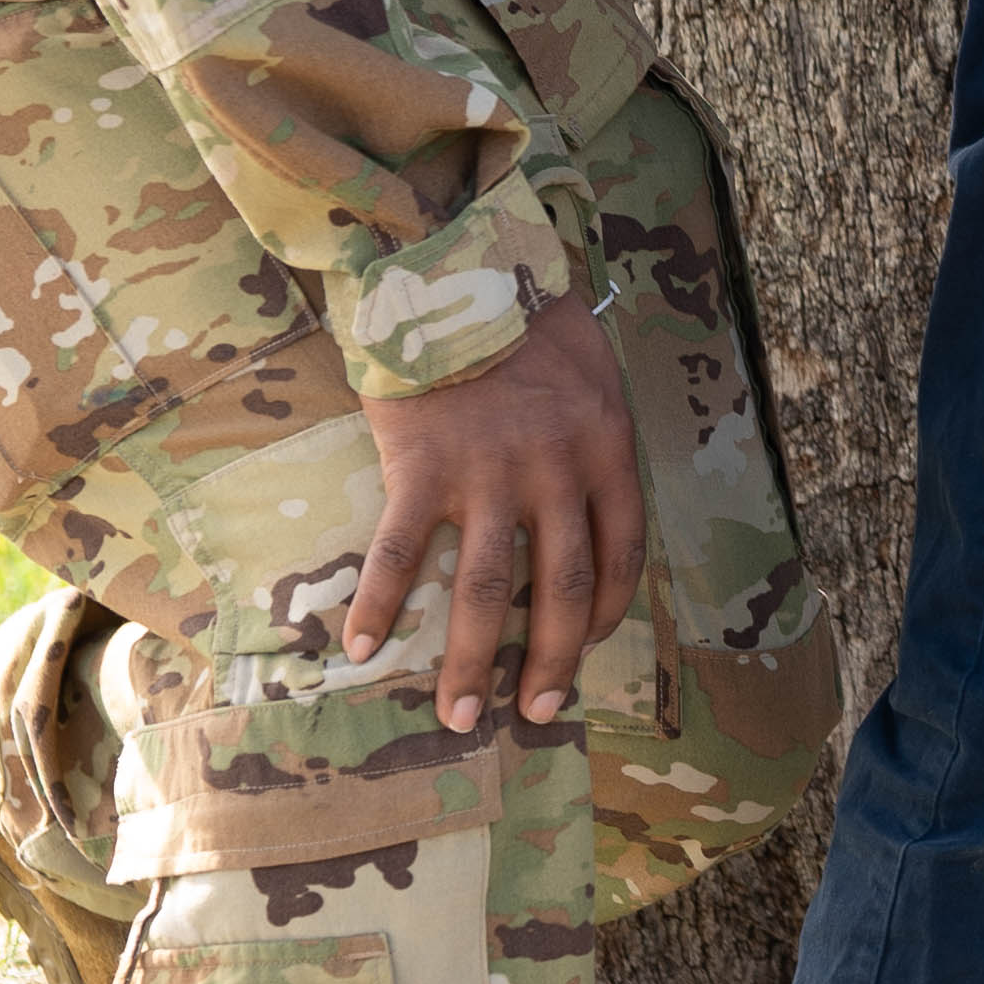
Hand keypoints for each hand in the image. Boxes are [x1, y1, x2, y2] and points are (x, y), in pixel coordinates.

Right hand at [346, 292, 646, 727]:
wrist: (458, 269)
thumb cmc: (529, 317)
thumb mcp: (595, 370)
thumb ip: (596, 436)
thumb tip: (592, 500)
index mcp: (606, 449)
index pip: (622, 554)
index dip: (606, 613)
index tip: (587, 648)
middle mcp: (555, 472)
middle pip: (560, 591)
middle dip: (550, 663)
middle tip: (536, 714)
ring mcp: (488, 475)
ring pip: (483, 592)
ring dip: (471, 662)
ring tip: (460, 715)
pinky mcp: (422, 470)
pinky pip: (398, 554)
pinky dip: (379, 606)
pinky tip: (362, 648)